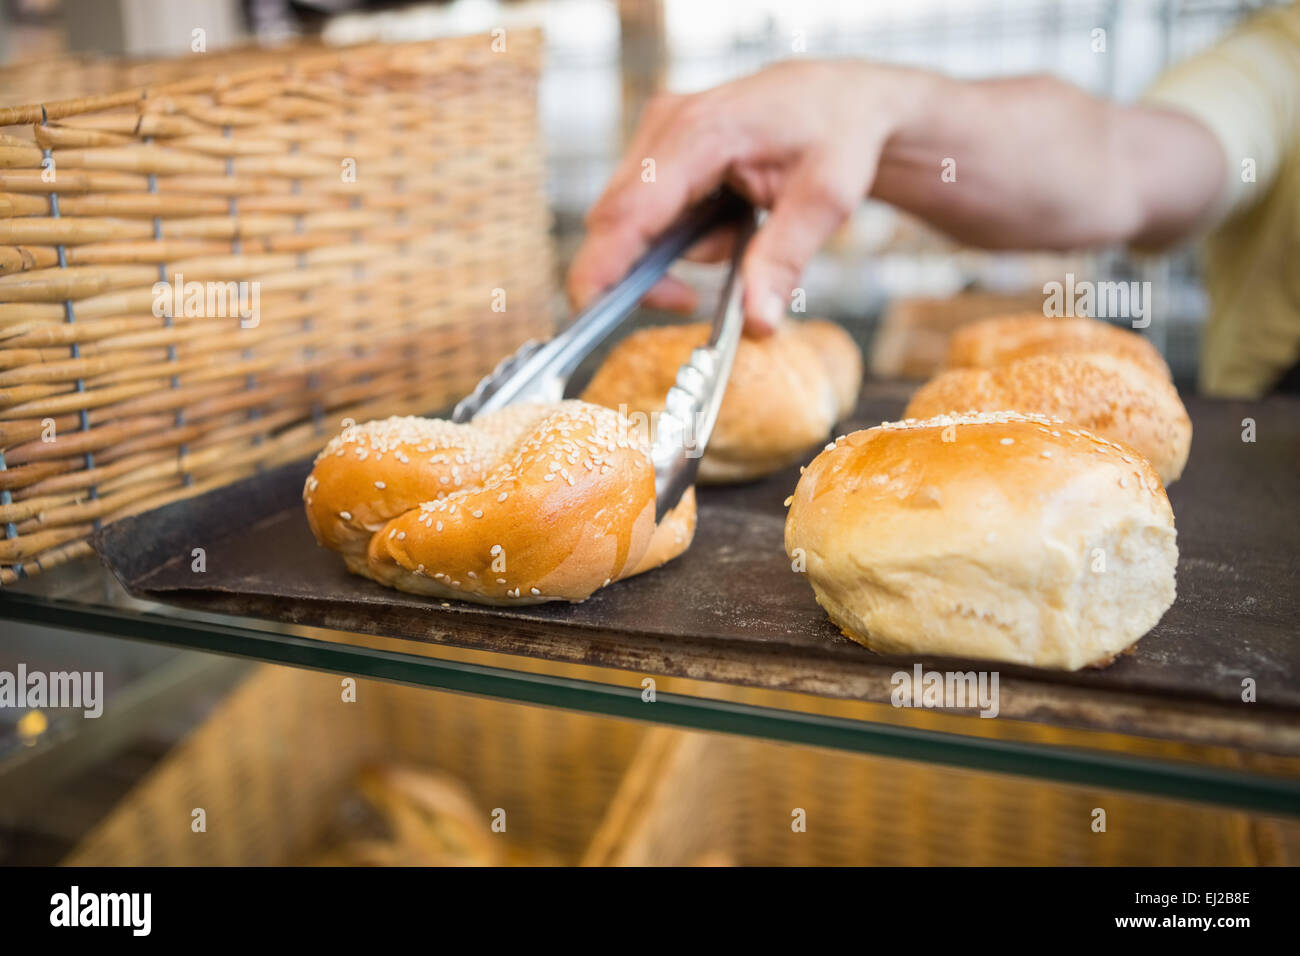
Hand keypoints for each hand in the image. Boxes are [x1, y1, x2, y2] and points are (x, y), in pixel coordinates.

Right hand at [567, 60, 924, 334]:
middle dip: (653, 271)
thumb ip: (783, 261)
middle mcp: (666, 125)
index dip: (601, 268)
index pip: (629, 212)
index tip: (589, 316)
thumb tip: (755, 323)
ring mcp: (657, 133)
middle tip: (694, 299)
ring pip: (634, 223)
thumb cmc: (838, 135)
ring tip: (740, 230)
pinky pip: (648, 212)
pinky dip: (684, 232)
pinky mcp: (660, 147)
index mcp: (701, 133)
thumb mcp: (827, 200)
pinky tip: (726, 215)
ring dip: (680, 250)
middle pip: (618, 222)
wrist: (842, 98)